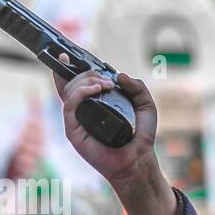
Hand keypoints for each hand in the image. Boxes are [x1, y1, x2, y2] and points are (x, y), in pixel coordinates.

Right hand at [53, 55, 175, 214]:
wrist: (138, 160)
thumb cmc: (140, 136)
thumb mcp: (145, 106)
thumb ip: (137, 87)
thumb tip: (120, 75)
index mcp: (92, 103)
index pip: (74, 82)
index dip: (68, 67)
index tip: (68, 55)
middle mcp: (81, 110)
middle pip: (71, 82)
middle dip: (86, 73)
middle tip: (104, 78)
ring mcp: (75, 120)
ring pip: (69, 91)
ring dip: (85, 81)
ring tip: (104, 84)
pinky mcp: (73, 131)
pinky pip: (70, 105)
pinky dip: (80, 92)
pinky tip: (96, 89)